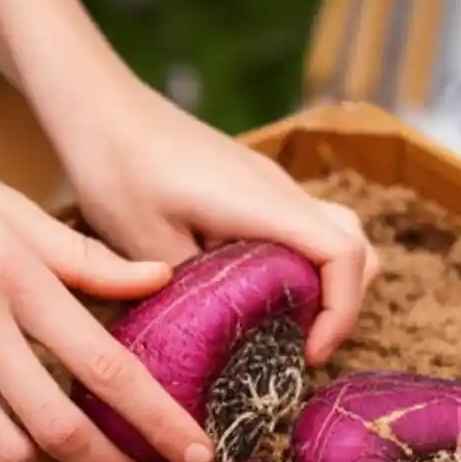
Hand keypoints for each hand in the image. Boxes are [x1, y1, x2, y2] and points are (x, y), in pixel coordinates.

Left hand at [53, 81, 381, 366]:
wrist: (102, 108)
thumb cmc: (118, 168)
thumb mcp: (146, 242)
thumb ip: (193, 290)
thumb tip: (217, 336)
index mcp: (265, 204)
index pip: (344, 254)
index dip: (342, 311)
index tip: (308, 353)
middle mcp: (281, 192)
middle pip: (358, 247)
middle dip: (343, 304)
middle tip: (300, 346)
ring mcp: (271, 188)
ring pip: (334, 235)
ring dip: (325, 284)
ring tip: (283, 325)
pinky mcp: (253, 188)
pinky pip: (301, 229)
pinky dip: (300, 265)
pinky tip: (254, 293)